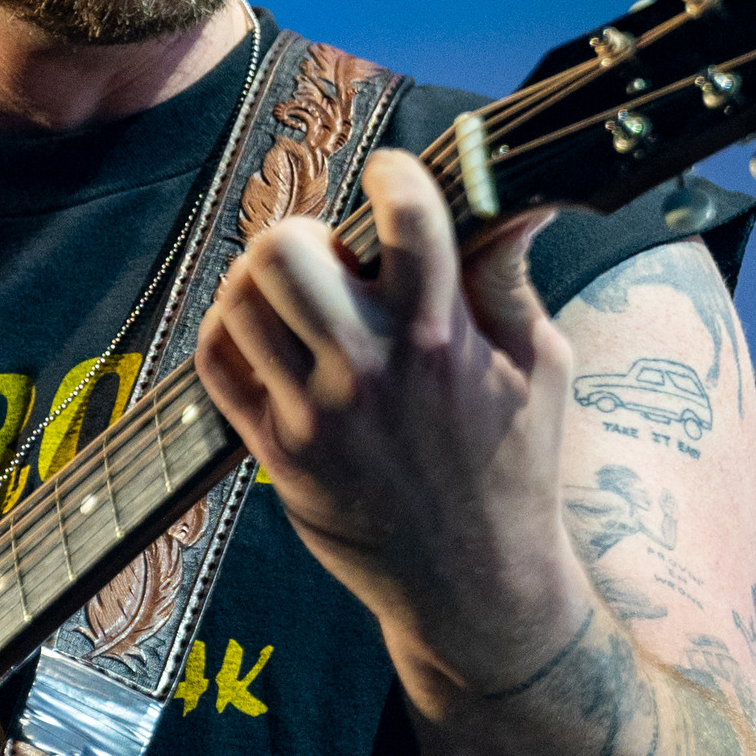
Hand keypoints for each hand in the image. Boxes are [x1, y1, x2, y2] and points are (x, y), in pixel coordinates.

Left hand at [192, 149, 586, 703]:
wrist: (476, 585)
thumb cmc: (516, 467)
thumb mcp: (541, 366)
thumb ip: (510, 276)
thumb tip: (516, 196)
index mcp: (446, 337)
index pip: (406, 214)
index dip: (395, 171)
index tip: (393, 176)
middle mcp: (372, 369)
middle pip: (285, 249)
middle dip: (306, 232)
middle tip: (333, 256)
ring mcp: (316, 414)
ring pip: (240, 300)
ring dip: (263, 282)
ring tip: (298, 297)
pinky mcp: (277, 453)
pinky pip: (214, 362)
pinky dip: (229, 331)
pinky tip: (267, 335)